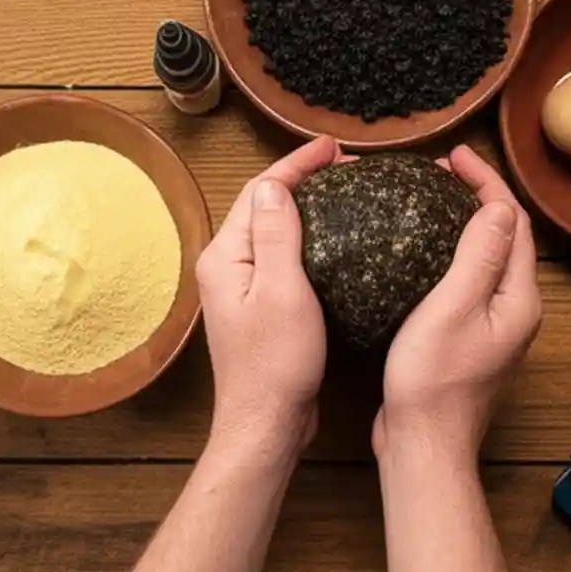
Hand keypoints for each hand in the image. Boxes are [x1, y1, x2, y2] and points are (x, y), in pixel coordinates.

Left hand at [196, 135, 347, 456]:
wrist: (266, 423)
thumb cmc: (275, 364)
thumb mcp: (282, 291)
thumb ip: (275, 235)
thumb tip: (274, 184)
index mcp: (226, 256)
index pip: (260, 191)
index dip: (296, 164)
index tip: (332, 148)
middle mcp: (227, 266)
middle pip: (263, 206)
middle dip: (301, 179)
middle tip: (344, 165)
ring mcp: (241, 288)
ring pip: (273, 230)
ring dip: (306, 205)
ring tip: (342, 191)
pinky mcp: (260, 307)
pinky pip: (282, 256)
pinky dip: (308, 237)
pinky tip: (335, 239)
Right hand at [373, 145, 541, 461]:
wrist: (422, 444)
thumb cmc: (435, 384)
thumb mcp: (454, 307)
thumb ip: (479, 255)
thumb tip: (499, 206)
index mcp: (518, 298)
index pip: (512, 222)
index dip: (486, 183)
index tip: (455, 157)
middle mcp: (513, 310)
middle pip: (504, 237)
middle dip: (477, 197)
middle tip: (441, 172)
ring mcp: (491, 327)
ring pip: (484, 259)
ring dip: (462, 224)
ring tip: (430, 199)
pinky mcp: (467, 340)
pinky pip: (465, 283)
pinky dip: (447, 255)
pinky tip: (417, 252)